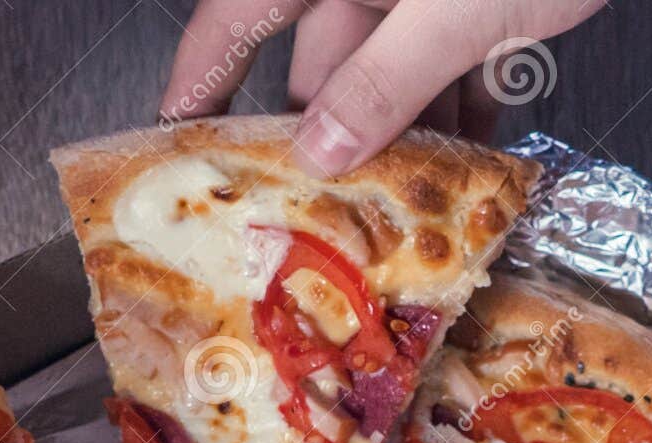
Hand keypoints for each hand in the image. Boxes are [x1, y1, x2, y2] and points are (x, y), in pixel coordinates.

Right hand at [161, 1, 603, 176]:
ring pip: (392, 70)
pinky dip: (462, 109)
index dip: (202, 71)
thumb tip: (320, 148)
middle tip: (316, 213)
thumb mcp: (454, 9)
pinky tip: (475, 165)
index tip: (176, 131)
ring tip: (402, 210)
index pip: (239, 10)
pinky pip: (454, 60)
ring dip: (402, 138)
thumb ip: (384, 79)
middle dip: (324, 136)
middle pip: (321, 57)